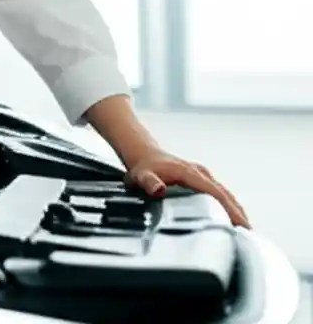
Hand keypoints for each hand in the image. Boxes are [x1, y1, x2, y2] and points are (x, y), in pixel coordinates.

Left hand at [124, 149, 249, 227]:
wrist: (144, 155)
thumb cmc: (143, 168)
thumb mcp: (140, 176)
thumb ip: (148, 182)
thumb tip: (159, 190)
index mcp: (190, 173)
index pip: (215, 192)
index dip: (229, 208)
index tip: (241, 223)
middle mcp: (200, 174)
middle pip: (225, 195)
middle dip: (238, 213)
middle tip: (248, 234)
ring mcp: (203, 176)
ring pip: (225, 194)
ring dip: (236, 210)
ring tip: (246, 231)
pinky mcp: (202, 180)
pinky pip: (220, 194)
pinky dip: (230, 206)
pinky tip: (234, 219)